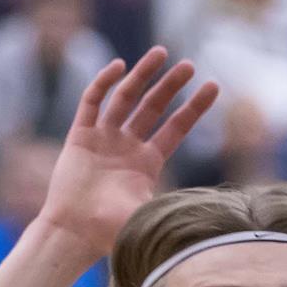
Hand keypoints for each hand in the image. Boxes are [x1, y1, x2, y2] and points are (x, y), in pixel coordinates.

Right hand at [41, 47, 219, 253]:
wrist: (73, 233)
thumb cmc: (111, 231)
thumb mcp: (150, 214)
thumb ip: (175, 206)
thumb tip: (212, 212)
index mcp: (147, 163)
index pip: (176, 129)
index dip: (194, 108)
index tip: (213, 86)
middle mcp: (127, 147)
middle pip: (152, 108)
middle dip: (170, 86)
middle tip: (189, 65)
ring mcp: (103, 139)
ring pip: (125, 98)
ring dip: (142, 75)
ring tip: (161, 53)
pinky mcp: (80, 136)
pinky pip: (92, 102)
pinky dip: (104, 83)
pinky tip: (119, 66)